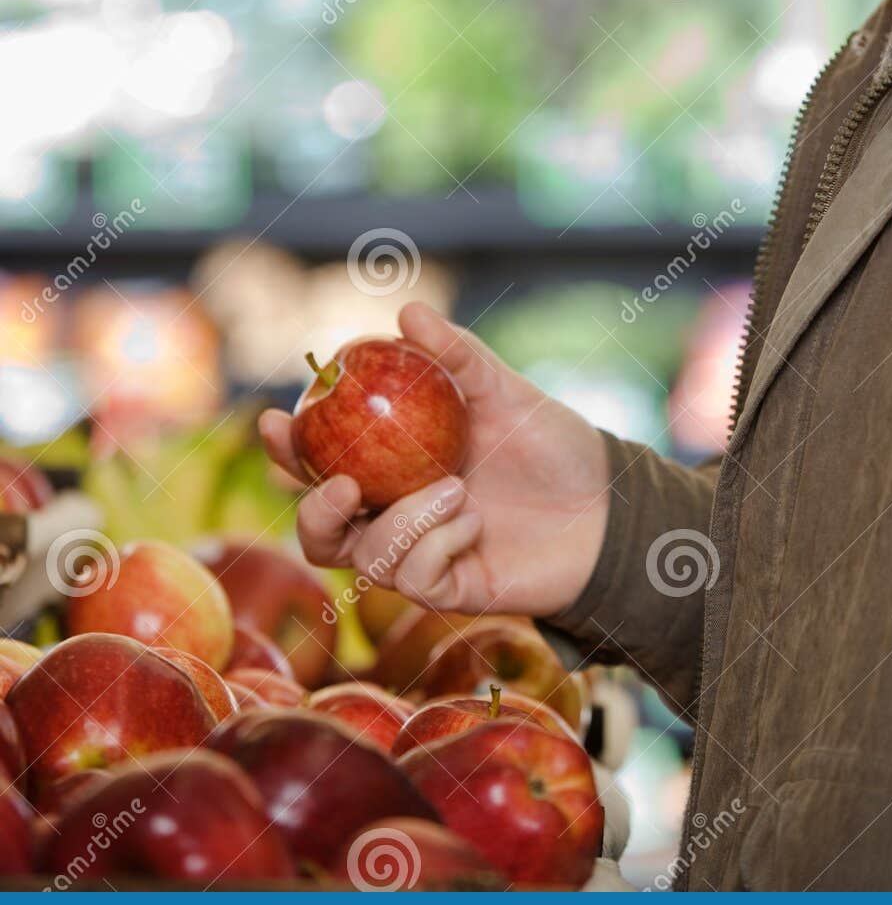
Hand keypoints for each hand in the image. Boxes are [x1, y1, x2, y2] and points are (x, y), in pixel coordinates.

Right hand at [259, 303, 609, 619]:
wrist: (605, 504)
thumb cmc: (549, 443)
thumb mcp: (502, 391)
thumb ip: (455, 356)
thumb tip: (407, 312)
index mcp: (391, 466)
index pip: (319, 462)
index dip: (284, 448)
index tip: (274, 419)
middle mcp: (394, 515)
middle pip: (319, 530)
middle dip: (314, 510)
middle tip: (344, 484)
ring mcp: (418, 557)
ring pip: (363, 558)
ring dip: (402, 522)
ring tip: (456, 490)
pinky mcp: (446, 592)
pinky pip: (413, 577)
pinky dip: (438, 544)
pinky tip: (475, 524)